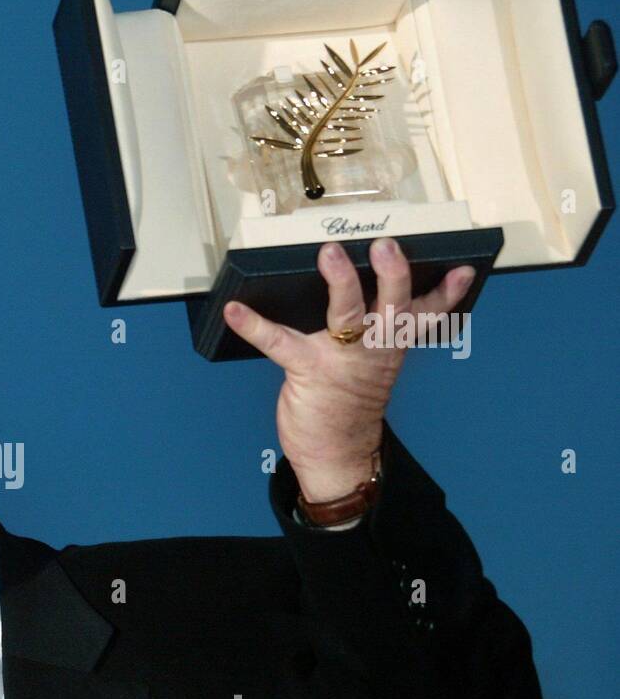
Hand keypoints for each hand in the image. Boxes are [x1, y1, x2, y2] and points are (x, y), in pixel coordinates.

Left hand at [223, 237, 475, 502]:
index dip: (447, 293)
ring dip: (341, 283)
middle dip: (393, 275)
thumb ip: (379, 329)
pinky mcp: (306, 369)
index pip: (426, 314)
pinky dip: (254, 324)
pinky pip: (278, 341)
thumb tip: (372, 285)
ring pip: (349, 315)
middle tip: (387, 246)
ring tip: (330, 254)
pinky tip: (235, 309)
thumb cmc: (352, 401)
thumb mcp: (378, 364)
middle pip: (392, 307)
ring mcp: (340, 358)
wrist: (338, 452)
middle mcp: (373, 349)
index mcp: (393, 345)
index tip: (463, 268)